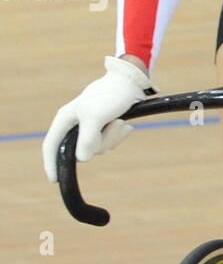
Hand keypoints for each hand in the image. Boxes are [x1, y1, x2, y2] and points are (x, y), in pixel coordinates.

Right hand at [42, 56, 151, 181]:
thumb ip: (87, 138)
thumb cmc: (110, 95)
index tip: (54, 180)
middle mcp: (75, 125)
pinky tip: (124, 123)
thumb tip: (81, 159)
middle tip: (113, 124)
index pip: (51, 145)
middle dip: (101, 142)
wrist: (131, 83)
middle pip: (83, 150)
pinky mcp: (103, 128)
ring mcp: (90, 127)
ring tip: (119, 120)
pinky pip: (109, 142)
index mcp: (65, 119)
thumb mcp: (96, 115)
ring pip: (99, 148)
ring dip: (113, 137)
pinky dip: (118, 135)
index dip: (50, 163)